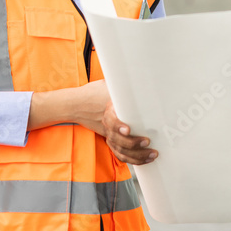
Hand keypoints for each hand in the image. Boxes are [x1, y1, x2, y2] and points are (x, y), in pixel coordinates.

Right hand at [28, 80, 156, 164]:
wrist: (78, 104)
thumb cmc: (96, 91)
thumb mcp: (108, 84)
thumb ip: (122, 83)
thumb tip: (140, 71)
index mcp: (107, 110)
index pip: (110, 120)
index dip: (118, 126)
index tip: (128, 129)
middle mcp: (107, 124)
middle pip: (117, 139)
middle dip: (133, 143)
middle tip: (148, 141)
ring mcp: (108, 134)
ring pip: (121, 150)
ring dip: (137, 155)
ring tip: (152, 153)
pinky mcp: (111, 140)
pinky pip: (120, 154)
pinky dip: (133, 159)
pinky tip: (145, 159)